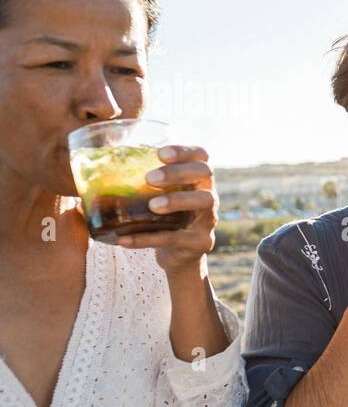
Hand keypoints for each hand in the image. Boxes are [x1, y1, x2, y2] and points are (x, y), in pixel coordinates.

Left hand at [117, 145, 218, 276]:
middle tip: (150, 178)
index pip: (200, 155)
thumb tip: (81, 172)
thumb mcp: (153, 198)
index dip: (184, 151)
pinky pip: (176, 238)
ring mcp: (208, 219)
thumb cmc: (159, 218)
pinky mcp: (200, 242)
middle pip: (205, 174)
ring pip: (202, 203)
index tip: (160, 153)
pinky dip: (149, 238)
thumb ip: (131, 183)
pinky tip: (125, 240)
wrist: (177, 255)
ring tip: (152, 206)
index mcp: (195, 178)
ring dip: (176, 201)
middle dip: (179, 173)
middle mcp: (208, 194)